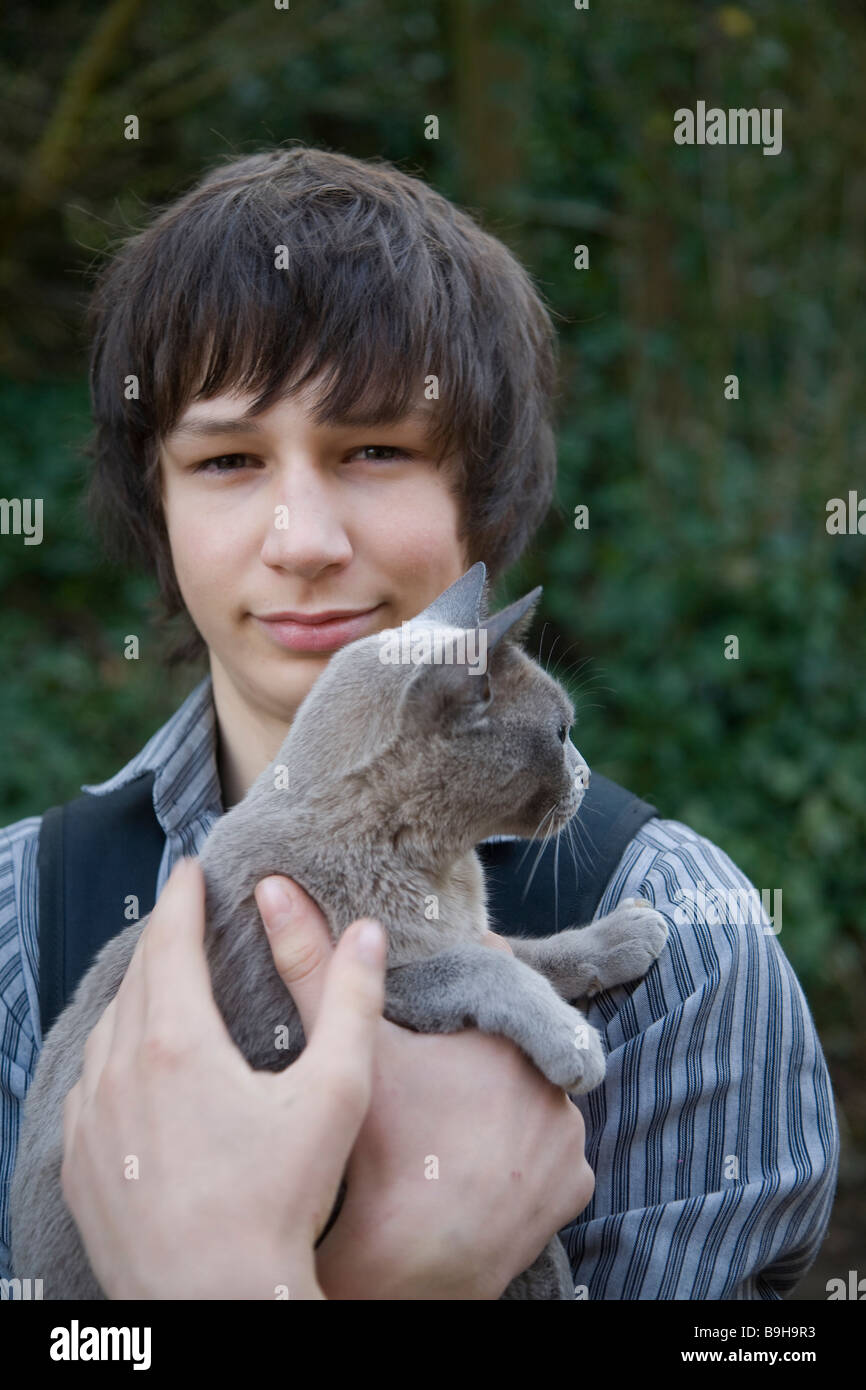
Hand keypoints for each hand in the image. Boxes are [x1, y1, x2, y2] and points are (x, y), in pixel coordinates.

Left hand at [60, 857, 386, 1299]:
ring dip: (136, 996)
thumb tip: (366, 931)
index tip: (192, 869)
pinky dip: (114, 1053)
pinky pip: (90, 1084)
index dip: (183, 898)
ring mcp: (91, 1122)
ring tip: (165, 982)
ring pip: (107, 1032)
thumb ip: (351, 1002)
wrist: (218, 1304)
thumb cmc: (279, 1202)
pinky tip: (137, 1063)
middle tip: (185, 915)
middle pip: (135, 980)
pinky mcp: (80, 1164)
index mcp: (175, 1043)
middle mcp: (118, 1073)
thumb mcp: (334, 1094)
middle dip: (162, 941)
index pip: (170, 943)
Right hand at [260, 878, 594, 1299]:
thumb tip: (276, 888)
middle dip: (476, 1043)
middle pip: (512, 1037)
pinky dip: (522, 1158)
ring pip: (535, 1095)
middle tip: (430, 1066)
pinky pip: (552, 1158)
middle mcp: (553, 1076)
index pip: (484, 972)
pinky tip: (480, 1162)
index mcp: (505, 1029)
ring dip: (503, 1099)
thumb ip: (311, 964)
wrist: (407, 1267)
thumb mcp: (342, 1052)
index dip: (449, 977)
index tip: (422, 994)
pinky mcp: (574, 1187)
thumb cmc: (378, 1153)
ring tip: (451, 1118)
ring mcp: (570, 1135)